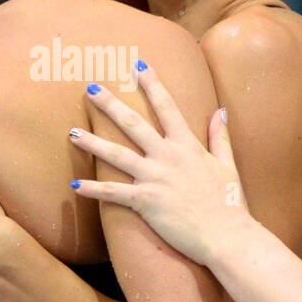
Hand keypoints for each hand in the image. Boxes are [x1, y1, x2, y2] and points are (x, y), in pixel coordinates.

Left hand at [68, 65, 252, 266]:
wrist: (227, 236)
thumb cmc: (229, 203)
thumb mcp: (227, 165)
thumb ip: (219, 136)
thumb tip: (219, 110)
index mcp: (187, 145)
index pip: (167, 107)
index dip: (152, 84)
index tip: (138, 65)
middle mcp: (168, 157)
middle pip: (134, 124)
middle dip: (110, 105)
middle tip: (91, 89)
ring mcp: (155, 178)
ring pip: (117, 155)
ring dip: (92, 143)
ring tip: (72, 133)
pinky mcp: (146, 201)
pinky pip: (114, 193)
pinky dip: (93, 189)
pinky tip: (75, 186)